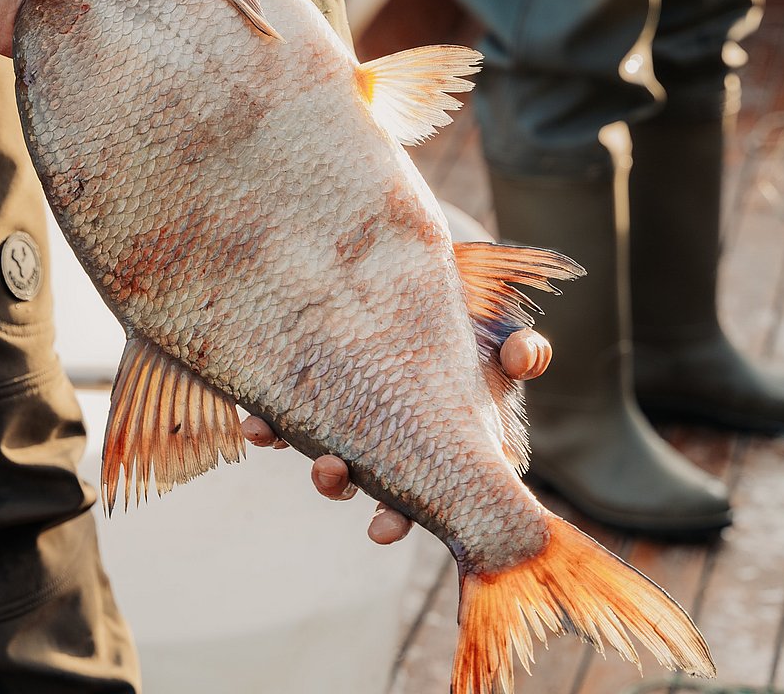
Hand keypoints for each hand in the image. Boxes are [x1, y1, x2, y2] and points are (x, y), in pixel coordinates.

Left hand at [239, 328, 553, 545]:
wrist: (414, 255)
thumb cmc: (468, 302)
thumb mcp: (499, 326)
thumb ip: (519, 347)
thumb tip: (528, 357)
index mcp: (439, 436)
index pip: (419, 493)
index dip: (397, 519)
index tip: (378, 529)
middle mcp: (390, 433)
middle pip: (362, 479)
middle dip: (339, 483)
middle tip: (330, 473)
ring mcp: (347, 410)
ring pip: (322, 451)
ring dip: (306, 457)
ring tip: (289, 441)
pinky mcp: (310, 381)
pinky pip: (282, 412)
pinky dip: (267, 422)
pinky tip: (255, 421)